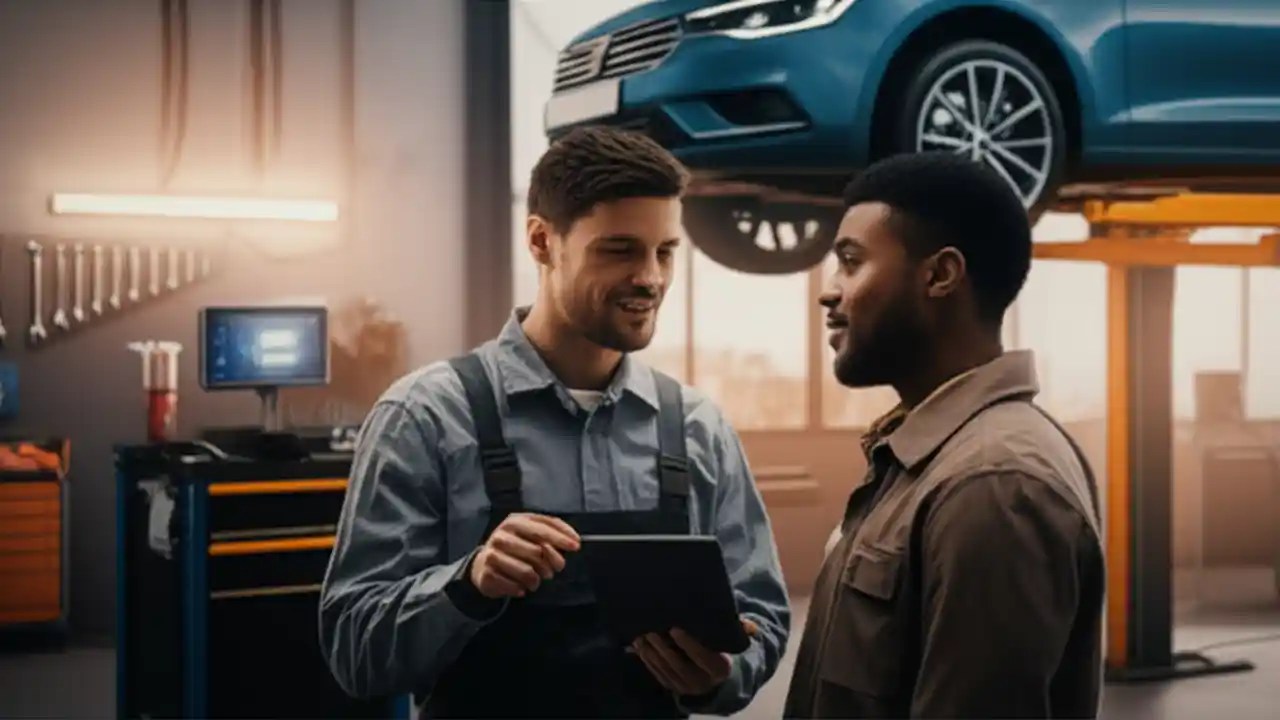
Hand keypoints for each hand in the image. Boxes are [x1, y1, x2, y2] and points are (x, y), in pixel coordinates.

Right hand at [468, 513, 579, 598]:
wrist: (483, 565)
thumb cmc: (515, 549)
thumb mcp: (530, 536)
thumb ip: (551, 536)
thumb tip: (572, 543)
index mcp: (514, 521)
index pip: (542, 528)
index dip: (561, 537)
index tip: (576, 546)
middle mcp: (501, 535)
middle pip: (538, 551)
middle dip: (551, 564)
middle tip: (552, 571)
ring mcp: (492, 554)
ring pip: (528, 571)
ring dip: (536, 580)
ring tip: (534, 580)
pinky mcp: (487, 574)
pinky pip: (516, 586)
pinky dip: (522, 589)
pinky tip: (520, 586)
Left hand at [632, 618, 757, 697]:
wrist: (715, 675)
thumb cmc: (722, 648)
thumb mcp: (732, 640)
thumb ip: (741, 630)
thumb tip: (749, 626)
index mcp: (720, 670)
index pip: (702, 657)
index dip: (688, 644)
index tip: (675, 628)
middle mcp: (702, 683)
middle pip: (679, 665)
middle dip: (663, 647)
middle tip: (651, 629)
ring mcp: (685, 687)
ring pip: (665, 670)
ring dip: (651, 653)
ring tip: (641, 635)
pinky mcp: (672, 687)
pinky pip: (657, 674)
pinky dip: (647, 660)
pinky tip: (639, 646)